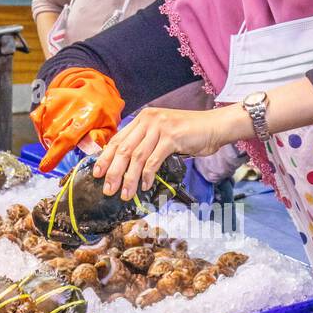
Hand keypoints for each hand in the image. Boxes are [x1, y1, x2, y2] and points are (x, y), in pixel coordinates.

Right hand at [30, 68, 123, 172]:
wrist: (98, 88)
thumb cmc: (104, 113)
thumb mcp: (110, 129)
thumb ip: (100, 138)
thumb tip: (91, 144)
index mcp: (92, 115)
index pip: (68, 138)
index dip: (55, 154)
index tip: (44, 167)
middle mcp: (74, 105)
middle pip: (52, 135)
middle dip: (55, 146)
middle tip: (65, 145)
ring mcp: (61, 99)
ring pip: (44, 127)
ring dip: (48, 137)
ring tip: (61, 135)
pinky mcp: (51, 95)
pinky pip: (37, 116)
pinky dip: (41, 127)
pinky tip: (51, 127)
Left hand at [94, 105, 242, 199]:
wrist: (215, 126)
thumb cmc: (191, 133)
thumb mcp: (163, 134)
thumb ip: (147, 143)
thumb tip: (128, 164)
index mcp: (143, 118)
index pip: (118, 139)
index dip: (105, 157)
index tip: (97, 173)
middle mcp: (148, 120)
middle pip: (123, 149)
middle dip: (113, 172)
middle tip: (108, 189)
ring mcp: (160, 127)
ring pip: (136, 157)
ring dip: (129, 178)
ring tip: (125, 194)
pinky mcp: (172, 137)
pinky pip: (154, 160)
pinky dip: (147, 175)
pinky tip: (145, 186)